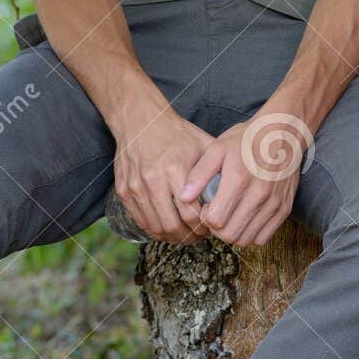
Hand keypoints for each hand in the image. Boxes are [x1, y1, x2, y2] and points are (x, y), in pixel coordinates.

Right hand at [112, 106, 214, 244]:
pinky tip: (168, 228)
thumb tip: (235, 192)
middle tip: (199, 236)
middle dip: (189, 237)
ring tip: (185, 235)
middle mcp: (153, 180)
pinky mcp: (124, 191)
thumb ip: (217, 169)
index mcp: (175, 169)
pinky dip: (155, 230)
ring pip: (155, 227)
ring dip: (172, 237)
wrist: (140, 121)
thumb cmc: (177, 133)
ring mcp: (135, 187)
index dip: (202, 227)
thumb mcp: (203, 145)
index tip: (211, 227)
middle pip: (172, 225)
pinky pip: (140, 221)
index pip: (190, 213)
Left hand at [178, 102, 312, 246]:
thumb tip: (184, 198)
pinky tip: (246, 217)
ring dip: (234, 232)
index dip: (206, 218)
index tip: (208, 206)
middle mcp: (258, 194)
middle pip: (230, 235)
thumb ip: (199, 174)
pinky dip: (251, 234)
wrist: (283, 133)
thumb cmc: (247, 140)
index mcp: (238, 179)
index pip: (216, 220)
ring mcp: (273, 203)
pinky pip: (263, 238)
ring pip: (246, 240)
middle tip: (218, 213)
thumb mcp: (218, 149)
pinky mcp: (284, 208)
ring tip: (231, 215)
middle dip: (217, 229)